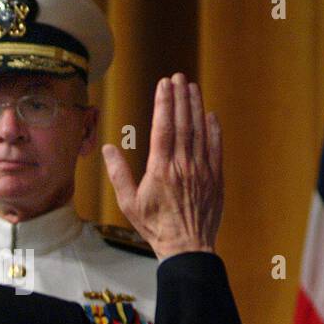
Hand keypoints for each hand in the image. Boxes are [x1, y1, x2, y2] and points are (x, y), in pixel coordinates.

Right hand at [102, 73, 222, 258]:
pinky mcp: (215, 178)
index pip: (163, 128)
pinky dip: (214, 129)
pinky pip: (215, 148)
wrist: (187, 247)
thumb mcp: (129, 203)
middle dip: (180, 98)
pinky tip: (210, 115)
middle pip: (183, 124)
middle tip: (178, 77)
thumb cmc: (155, 227)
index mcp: (161, 170)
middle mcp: (183, 166)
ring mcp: (202, 171)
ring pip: (200, 131)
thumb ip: (119, 174)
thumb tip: (108, 149)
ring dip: (196, 107)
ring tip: (192, 87)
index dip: (164, 103)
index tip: (163, 84)